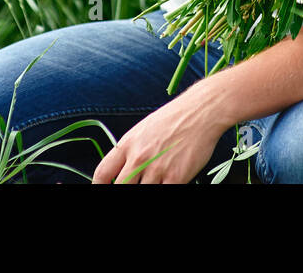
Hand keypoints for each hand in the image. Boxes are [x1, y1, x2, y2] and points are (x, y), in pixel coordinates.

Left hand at [92, 85, 228, 183]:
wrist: (203, 110)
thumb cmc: (175, 117)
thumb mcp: (145, 129)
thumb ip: (131, 150)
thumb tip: (123, 171)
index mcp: (128, 144)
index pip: (102, 174)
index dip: (99, 186)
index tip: (104, 188)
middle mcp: (139, 158)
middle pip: (120, 187)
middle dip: (124, 189)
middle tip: (135, 184)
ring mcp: (157, 169)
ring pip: (143, 192)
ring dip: (148, 187)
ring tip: (156, 179)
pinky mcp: (176, 177)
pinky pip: (163, 192)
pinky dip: (163, 188)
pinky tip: (168, 181)